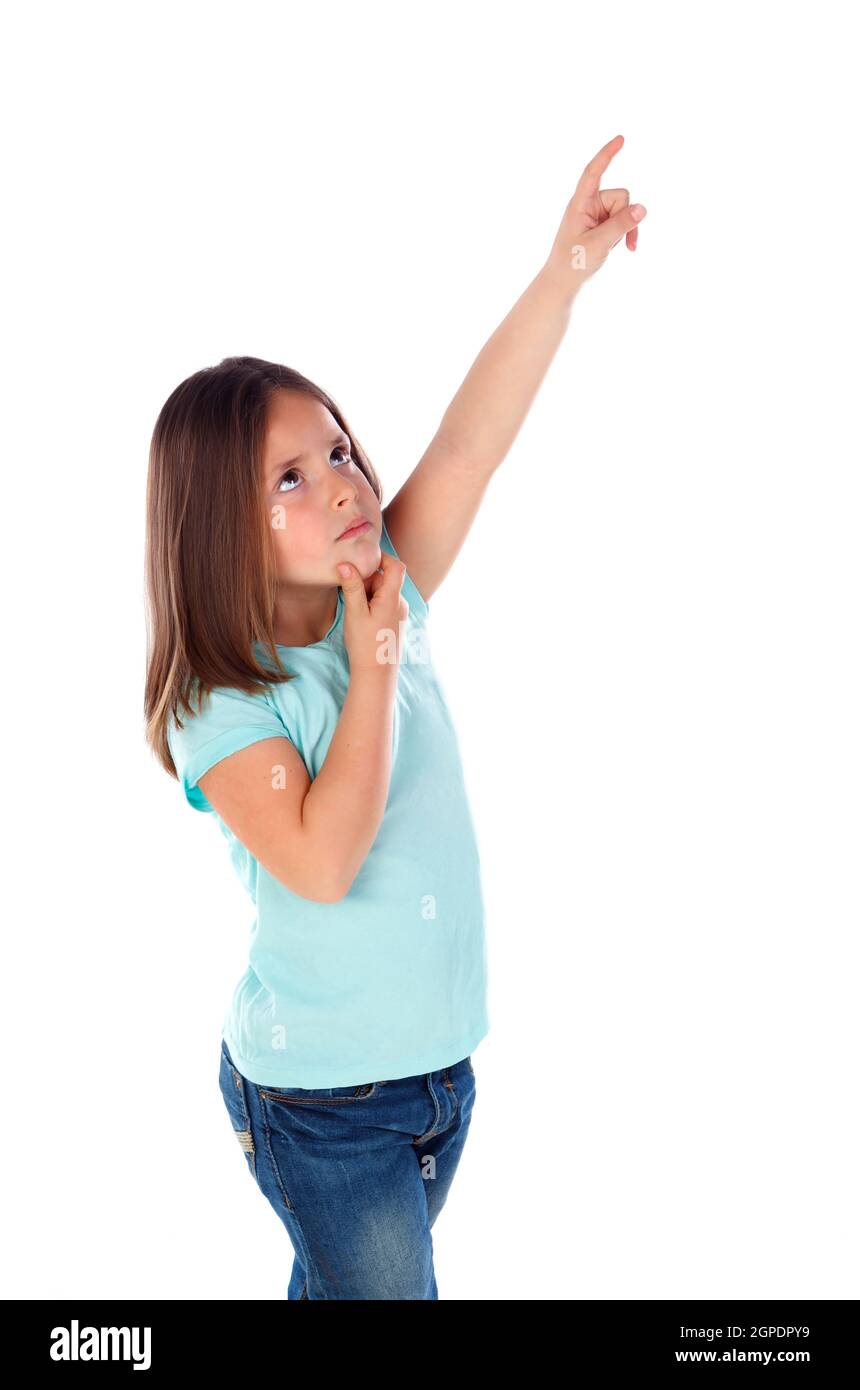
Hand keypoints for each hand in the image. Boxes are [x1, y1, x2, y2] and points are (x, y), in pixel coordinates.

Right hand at [337, 552, 408, 675]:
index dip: (382, 558)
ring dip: (367, 594)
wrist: (376, 674)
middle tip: (351, 595)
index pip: (396, 566)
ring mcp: (398, 613)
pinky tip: (361, 618)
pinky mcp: (394, 622)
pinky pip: (383, 604)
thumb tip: (345, 564)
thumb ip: (352, 587)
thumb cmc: (365, 644)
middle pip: (385, 579)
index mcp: (393, 598)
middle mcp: (400, 603)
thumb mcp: (355, 613)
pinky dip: (371, 604)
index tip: (364, 561)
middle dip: (367, 581)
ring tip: (355, 610)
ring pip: (382, 592)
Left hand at [545, 134, 646, 293]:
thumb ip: (620, 225)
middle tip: (614, 240)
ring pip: (627, 209)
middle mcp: (589, 204)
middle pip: (621, 196)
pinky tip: (628, 249)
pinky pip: (626, 221)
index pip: (593, 172)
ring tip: (614, 246)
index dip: (606, 155)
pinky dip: (628, 234)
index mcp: (580, 203)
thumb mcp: (598, 244)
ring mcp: (598, 214)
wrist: (564, 282)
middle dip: (625, 216)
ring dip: (627, 228)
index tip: (621, 139)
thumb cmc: (573, 262)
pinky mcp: (604, 225)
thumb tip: (643, 208)